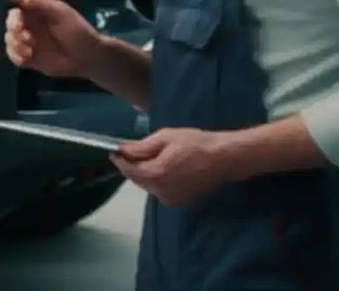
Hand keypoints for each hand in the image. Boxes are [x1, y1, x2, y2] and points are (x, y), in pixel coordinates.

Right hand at [0, 0, 100, 78]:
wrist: (87, 57)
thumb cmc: (78, 31)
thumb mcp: (61, 14)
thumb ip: (41, 5)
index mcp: (38, 8)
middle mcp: (30, 22)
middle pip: (10, 19)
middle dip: (13, 26)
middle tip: (24, 34)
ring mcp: (28, 40)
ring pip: (8, 38)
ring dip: (15, 43)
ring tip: (30, 49)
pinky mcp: (28, 57)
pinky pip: (12, 54)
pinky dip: (15, 55)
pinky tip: (27, 58)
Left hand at [111, 128, 231, 207]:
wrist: (224, 158)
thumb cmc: (196, 143)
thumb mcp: (166, 137)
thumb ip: (142, 147)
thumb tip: (123, 149)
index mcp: (156, 175)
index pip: (129, 170)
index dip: (120, 161)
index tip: (114, 152)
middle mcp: (161, 192)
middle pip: (138, 180)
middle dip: (133, 166)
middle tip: (131, 152)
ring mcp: (170, 199)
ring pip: (149, 186)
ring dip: (145, 174)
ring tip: (150, 158)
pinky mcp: (179, 202)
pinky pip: (160, 190)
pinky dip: (157, 180)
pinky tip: (165, 168)